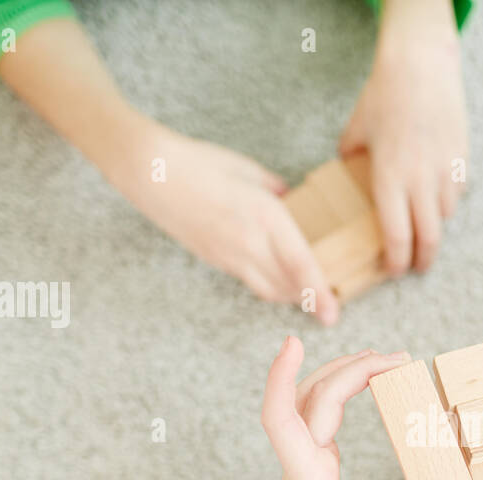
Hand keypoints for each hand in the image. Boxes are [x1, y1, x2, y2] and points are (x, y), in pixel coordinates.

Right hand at [124, 128, 337, 324]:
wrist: (149, 172)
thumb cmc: (198, 162)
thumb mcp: (248, 170)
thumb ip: (277, 190)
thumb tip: (292, 200)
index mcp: (266, 216)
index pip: (301, 265)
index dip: (319, 293)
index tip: (332, 314)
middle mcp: (250, 243)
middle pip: (288, 286)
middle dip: (310, 300)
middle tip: (328, 305)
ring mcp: (229, 255)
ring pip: (268, 289)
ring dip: (289, 295)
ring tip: (306, 295)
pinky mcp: (214, 260)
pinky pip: (250, 280)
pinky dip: (268, 284)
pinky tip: (277, 277)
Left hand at [245, 340, 464, 479]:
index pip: (283, 417)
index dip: (281, 376)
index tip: (292, 341)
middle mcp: (300, 465)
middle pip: (313, 396)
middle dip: (352, 367)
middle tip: (400, 357)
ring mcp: (302, 462)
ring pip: (308, 399)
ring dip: (340, 372)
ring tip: (384, 360)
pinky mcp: (309, 466)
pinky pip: (315, 414)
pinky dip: (338, 390)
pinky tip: (364, 385)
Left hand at [339, 0, 466, 273]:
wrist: (421, 66)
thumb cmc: (383, 97)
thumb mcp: (354, 132)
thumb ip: (350, 162)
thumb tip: (346, 178)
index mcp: (389, 177)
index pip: (396, 237)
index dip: (395, 261)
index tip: (392, 270)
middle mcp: (420, 180)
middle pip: (428, 239)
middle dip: (422, 261)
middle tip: (415, 267)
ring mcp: (445, 170)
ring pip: (444, 217)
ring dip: (433, 226)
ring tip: (422, 226)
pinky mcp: (462, 159)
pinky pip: (456, 193)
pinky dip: (446, 200)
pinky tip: (434, 194)